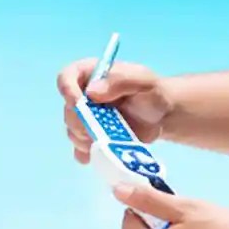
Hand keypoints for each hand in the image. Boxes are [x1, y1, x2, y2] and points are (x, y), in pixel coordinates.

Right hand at [56, 57, 173, 163]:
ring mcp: (87, 119)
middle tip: (100, 127)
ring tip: (107, 139)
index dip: (67, 90)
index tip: (79, 104)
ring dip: (86, 138)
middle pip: (68, 110)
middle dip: (81, 121)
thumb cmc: (152, 92)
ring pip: (73, 131)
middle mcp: (83, 96)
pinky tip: (99, 154)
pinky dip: (87, 153)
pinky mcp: (92, 138)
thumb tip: (91, 92)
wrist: (162, 116)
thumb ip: (119, 80)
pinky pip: (80, 148)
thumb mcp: (142, 79)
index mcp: (91, 74)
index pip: (66, 77)